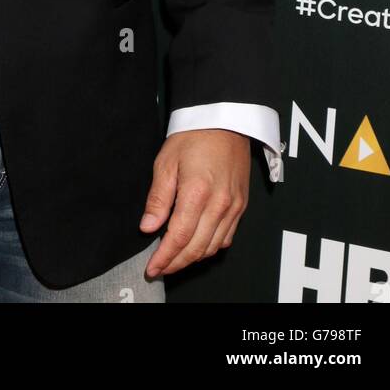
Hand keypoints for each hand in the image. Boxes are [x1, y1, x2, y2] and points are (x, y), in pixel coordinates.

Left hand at [138, 128, 250, 276]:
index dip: (165, 257)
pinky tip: (198, 246)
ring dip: (193, 258)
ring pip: (213, 247)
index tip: (152, 268)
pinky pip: (227, 237)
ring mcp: (234, 207)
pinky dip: (211, 247)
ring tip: (175, 260)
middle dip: (176, 263)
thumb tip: (148, 226)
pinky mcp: (241, 206)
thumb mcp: (166, 161)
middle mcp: (219, 204)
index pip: (179, 237)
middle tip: (160, 269)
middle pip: (197, 248)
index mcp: (197, 192)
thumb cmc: (194, 135)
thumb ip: (158, 198)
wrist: (224, 120)